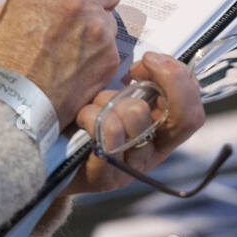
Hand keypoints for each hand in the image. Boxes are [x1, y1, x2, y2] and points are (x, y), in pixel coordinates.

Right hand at [0, 0, 122, 127]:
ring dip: (97, 28)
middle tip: (83, 9)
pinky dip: (98, 55)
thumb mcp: (9, 12)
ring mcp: (97, 29)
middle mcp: (77, 0)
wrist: (10, 104)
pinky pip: (111, 47)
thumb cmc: (1, 63)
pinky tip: (74, 67)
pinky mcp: (109, 57)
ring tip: (69, 48)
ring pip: (111, 17)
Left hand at [61, 53, 205, 195]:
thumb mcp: (114, 90)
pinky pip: (110, 134)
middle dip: (153, 84)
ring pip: (139, 116)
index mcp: (163, 131)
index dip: (178, 80)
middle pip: (178, 116)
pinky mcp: (108, 178)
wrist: (44, 152)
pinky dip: (91, 116)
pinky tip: (80, 118)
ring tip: (91, 105)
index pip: (192, 113)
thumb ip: (139, 79)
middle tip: (127, 75)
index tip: (148, 60)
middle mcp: (154, 152)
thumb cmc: (80, 114)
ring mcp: (133, 167)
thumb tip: (151, 58)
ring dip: (110, 100)